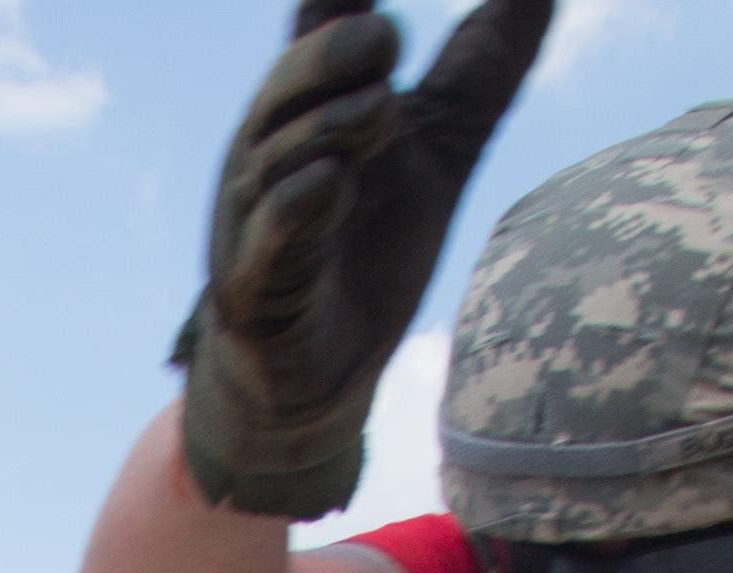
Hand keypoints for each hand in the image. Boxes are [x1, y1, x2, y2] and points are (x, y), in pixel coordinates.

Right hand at [178, 0, 557, 518]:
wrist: (318, 377)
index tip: (375, 7)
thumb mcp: (439, 150)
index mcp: (313, 107)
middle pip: (289, 84)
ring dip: (325, 128)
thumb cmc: (369, 249)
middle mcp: (274, 152)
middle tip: (387, 38)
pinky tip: (330, 182)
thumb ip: (479, 73)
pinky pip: (267, 238)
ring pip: (276, 156)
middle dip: (332, 54)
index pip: (322, 23)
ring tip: (380, 110)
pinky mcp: (253, 287)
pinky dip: (294, 207)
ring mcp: (254, 220)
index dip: (339, 4)